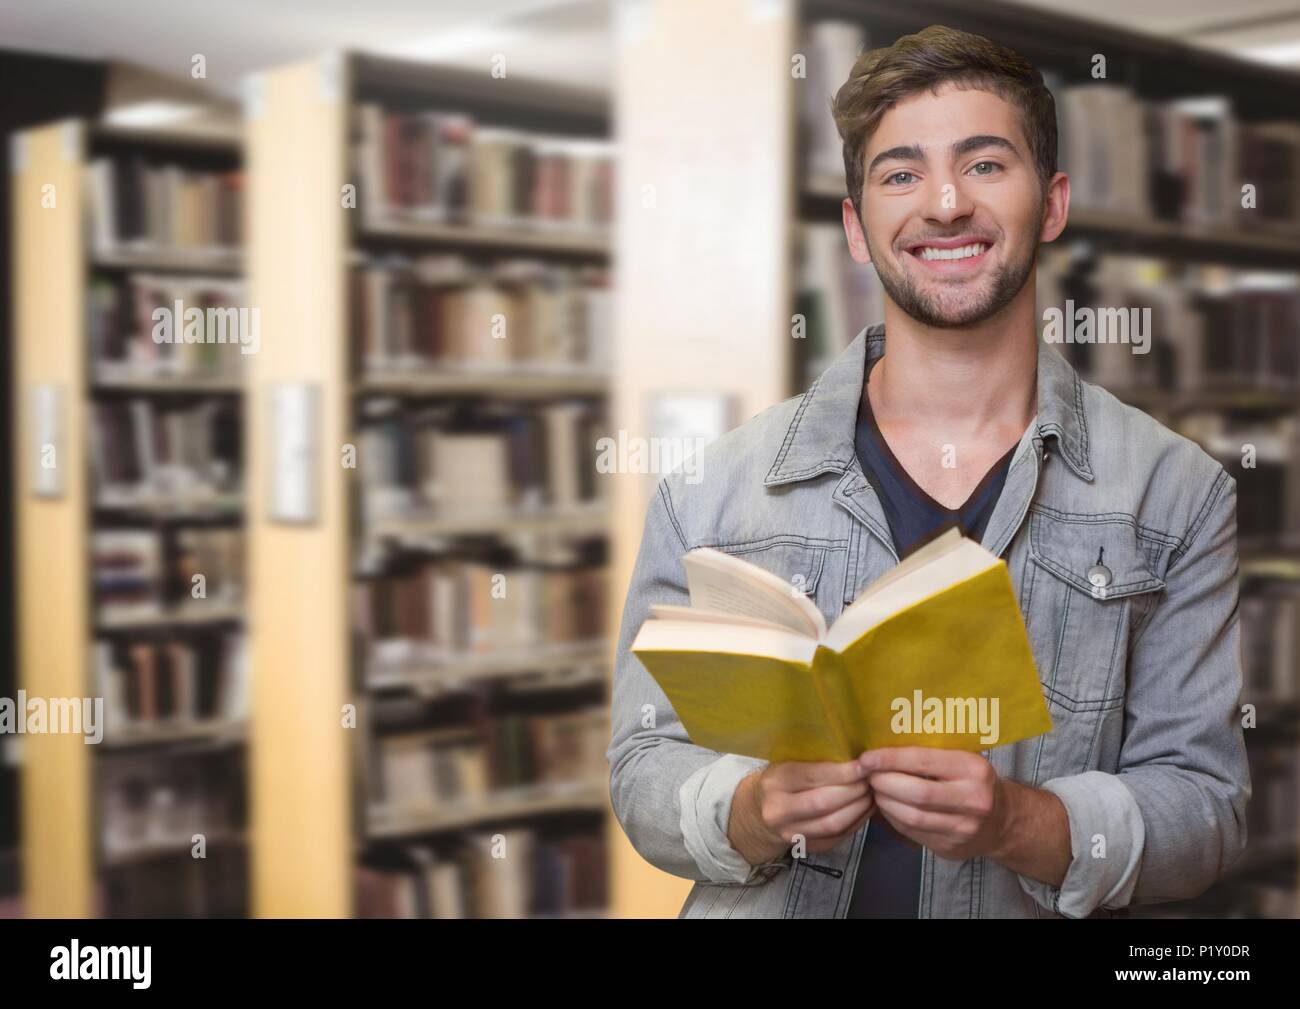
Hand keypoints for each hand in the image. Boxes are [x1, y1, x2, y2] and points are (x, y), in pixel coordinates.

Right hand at [728, 759, 875, 865]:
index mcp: (775, 782)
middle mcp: (778, 810)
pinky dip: (857, 822)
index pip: (813, 777)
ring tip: (871, 793)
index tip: (865, 764)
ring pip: (834, 824)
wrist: (756, 815)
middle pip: (825, 802)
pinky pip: (838, 837)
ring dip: (859, 808)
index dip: (843, 772)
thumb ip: (812, 759)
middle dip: (855, 790)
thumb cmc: (779, 780)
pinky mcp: (805, 848)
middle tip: (872, 779)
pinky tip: (865, 809)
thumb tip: (854, 753)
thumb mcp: (786, 763)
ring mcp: (791, 833)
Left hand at [858, 747, 1005, 861]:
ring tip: (875, 790)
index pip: (925, 761)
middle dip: (884, 782)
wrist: (1004, 823)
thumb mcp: (963, 760)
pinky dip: (893, 818)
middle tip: (868, 775)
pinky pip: (912, 832)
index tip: (867, 758)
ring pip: (912, 816)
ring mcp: (963, 827)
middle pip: (916, 792)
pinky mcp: (951, 847)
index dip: (891, 759)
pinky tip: (887, 807)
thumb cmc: (974, 782)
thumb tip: (884, 743)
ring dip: (885, 802)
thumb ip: (932, 753)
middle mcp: (973, 799)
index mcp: (974, 769)